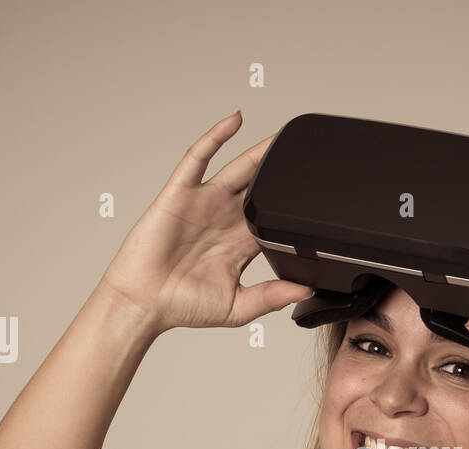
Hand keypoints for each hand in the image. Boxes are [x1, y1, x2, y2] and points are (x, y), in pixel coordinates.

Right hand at [99, 111, 314, 334]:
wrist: (144, 303)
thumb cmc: (183, 306)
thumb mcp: (238, 307)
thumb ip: (271, 296)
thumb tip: (305, 290)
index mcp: (242, 244)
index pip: (276, 218)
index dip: (297, 206)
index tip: (324, 197)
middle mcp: (225, 218)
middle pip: (263, 187)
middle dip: (285, 171)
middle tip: (313, 155)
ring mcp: (204, 202)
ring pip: (239, 168)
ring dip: (260, 150)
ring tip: (283, 134)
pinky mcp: (181, 193)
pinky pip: (199, 157)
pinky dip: (216, 137)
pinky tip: (235, 121)